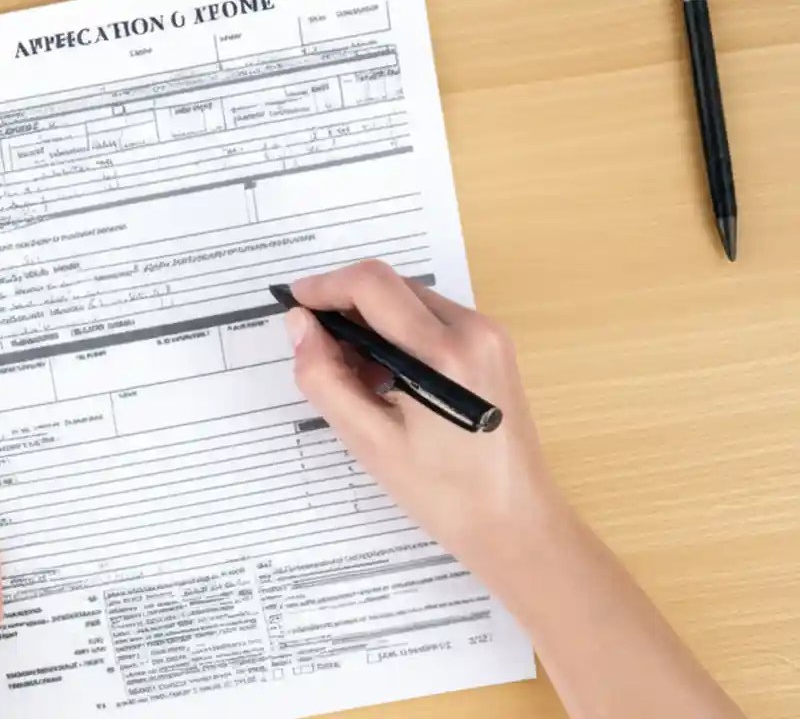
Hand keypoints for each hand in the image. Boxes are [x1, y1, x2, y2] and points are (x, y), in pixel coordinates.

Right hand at [284, 261, 567, 580]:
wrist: (516, 524)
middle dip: (344, 304)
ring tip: (350, 374)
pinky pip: (431, 320)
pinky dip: (397, 334)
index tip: (292, 305)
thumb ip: (325, 377)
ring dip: (370, 320)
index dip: (324, 287)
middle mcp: (474, 329)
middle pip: (391, 286)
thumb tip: (299, 325)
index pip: (372, 286)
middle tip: (314, 349)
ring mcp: (489, 335)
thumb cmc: (443, 495)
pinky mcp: (493, 347)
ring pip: (409, 300)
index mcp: (445, 352)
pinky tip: (383, 377)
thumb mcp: (369, 441)